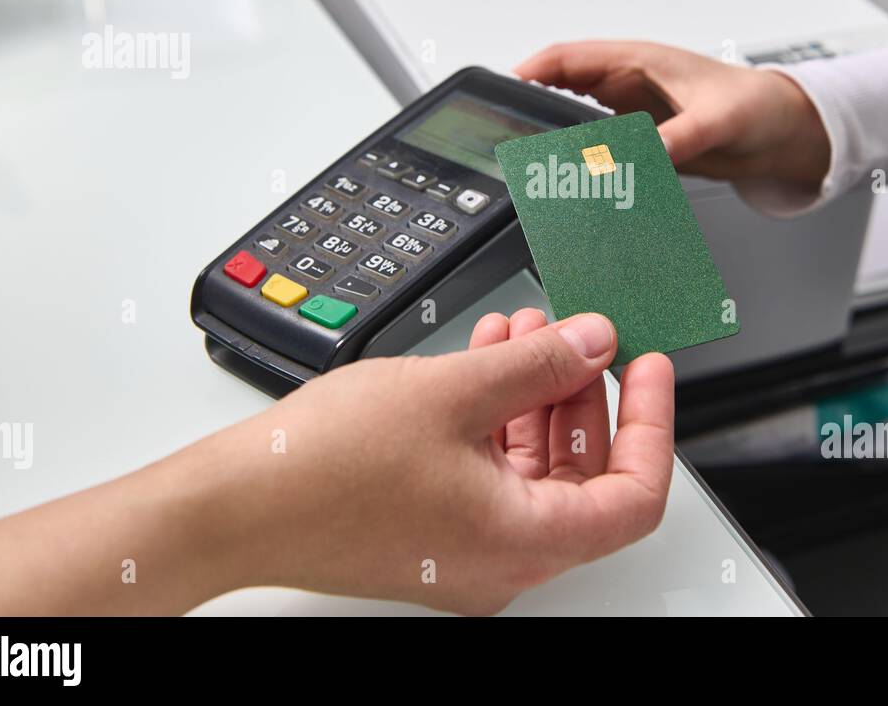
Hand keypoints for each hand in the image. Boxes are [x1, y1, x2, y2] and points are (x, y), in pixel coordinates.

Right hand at [0, 312, 673, 616]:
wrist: (234, 504)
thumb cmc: (324, 468)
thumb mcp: (454, 393)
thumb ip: (538, 364)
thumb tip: (594, 343)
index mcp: (523, 540)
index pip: (635, 496)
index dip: (653, 425)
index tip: (651, 368)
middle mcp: (500, 556)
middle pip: (584, 477)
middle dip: (586, 395)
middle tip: (582, 338)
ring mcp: (463, 545)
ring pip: (533, 468)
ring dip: (535, 395)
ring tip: (523, 330)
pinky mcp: (430, 525)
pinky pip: (488, 469)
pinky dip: (495, 416)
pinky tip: (482, 358)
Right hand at [516, 40, 831, 197]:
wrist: (782, 131)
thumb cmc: (757, 105)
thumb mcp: (720, 120)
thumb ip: (680, 138)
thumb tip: (643, 156)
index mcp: (638, 61)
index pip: (568, 58)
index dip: (531, 71)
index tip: (505, 91)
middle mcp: (627, 85)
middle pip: (559, 91)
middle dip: (529, 110)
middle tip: (508, 138)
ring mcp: (629, 115)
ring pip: (572, 123)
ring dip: (552, 141)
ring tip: (531, 165)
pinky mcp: (638, 142)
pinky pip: (596, 153)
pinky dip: (580, 166)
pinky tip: (572, 185)